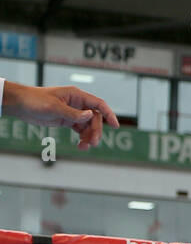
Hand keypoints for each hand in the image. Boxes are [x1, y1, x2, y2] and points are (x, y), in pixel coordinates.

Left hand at [5, 82, 119, 149]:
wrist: (21, 105)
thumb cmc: (35, 101)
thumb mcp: (54, 107)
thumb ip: (73, 113)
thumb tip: (90, 116)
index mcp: (76, 95)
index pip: (98, 104)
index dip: (109, 114)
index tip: (116, 126)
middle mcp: (78, 104)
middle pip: (95, 119)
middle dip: (95, 131)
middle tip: (93, 143)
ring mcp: (73, 112)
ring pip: (89, 127)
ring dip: (89, 137)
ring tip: (84, 147)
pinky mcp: (68, 120)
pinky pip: (81, 131)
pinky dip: (82, 138)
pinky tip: (80, 146)